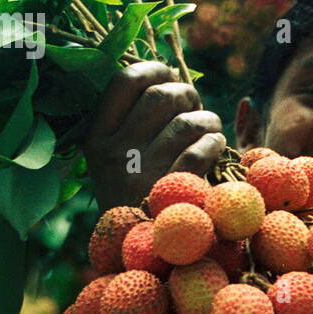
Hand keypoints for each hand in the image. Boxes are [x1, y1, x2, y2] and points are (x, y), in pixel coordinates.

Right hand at [82, 61, 227, 210]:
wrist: (136, 245)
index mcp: (97, 136)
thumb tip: (166, 73)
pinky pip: (199, 152)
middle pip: (160, 96)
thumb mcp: (114, 154)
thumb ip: (132, 117)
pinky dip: (214, 144)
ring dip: (207, 119)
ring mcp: (141, 174)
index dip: (153, 68)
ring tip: (209, 128)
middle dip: (186, 93)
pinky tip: (215, 146)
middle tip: (194, 106)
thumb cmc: (133, 190)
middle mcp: (114, 152)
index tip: (167, 76)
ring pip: (185, 123)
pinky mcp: (168, 192)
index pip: (123, 80)